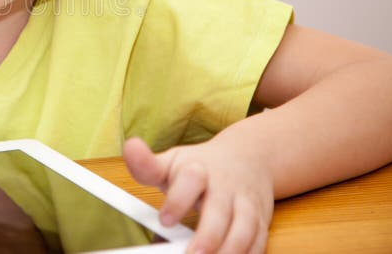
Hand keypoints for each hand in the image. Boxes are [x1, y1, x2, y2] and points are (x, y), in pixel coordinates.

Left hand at [123, 137, 272, 253]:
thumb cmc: (201, 165)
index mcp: (198, 169)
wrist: (249, 155)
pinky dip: (251, 253)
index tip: (165, 220)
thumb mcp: (172, 161)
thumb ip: (147, 164)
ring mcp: (245, 203)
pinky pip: (260, 240)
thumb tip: (130, 148)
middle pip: (219, 211)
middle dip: (207, 236)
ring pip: (244, 228)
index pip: (190, 180)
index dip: (178, 200)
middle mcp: (224, 186)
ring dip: (231, 249)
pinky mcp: (261, 219)